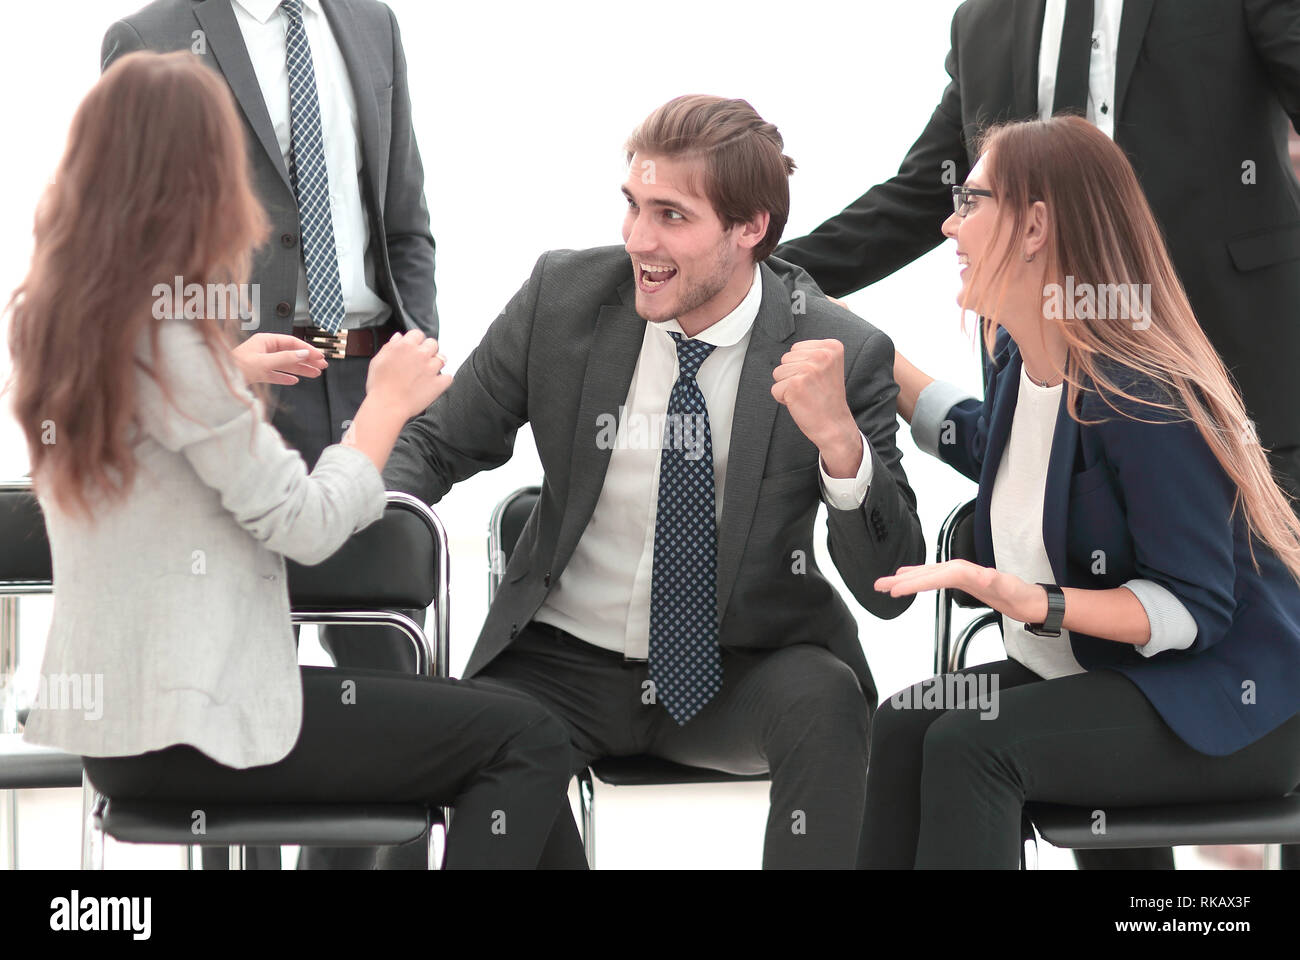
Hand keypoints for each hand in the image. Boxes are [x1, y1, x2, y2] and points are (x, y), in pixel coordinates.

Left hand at [231, 333, 326, 384]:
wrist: (219, 380)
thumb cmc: (236, 367)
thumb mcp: (264, 362)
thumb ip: (286, 358)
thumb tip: (304, 354)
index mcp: (265, 341)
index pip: (292, 343)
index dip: (307, 350)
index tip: (319, 356)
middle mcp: (264, 350)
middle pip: (290, 353)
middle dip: (307, 360)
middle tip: (322, 365)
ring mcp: (261, 361)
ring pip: (285, 364)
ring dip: (301, 369)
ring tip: (315, 374)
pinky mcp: (257, 373)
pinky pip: (275, 374)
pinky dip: (285, 377)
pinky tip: (294, 380)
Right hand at [366, 329, 452, 418]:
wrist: (387, 406)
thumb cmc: (379, 385)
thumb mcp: (378, 360)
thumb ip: (390, 346)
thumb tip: (399, 337)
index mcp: (406, 346)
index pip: (418, 333)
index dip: (415, 341)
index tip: (412, 349)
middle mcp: (421, 354)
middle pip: (433, 343)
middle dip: (428, 350)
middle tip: (421, 361)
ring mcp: (431, 369)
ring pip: (442, 358)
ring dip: (436, 363)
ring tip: (428, 373)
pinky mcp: (438, 383)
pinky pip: (448, 377)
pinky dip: (444, 380)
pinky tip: (435, 384)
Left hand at [771, 338, 861, 476]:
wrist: (835, 425)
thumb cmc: (827, 398)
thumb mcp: (827, 366)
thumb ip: (812, 353)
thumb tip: (790, 344)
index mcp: (832, 346)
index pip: (796, 348)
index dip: (801, 366)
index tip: (818, 379)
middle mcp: (822, 355)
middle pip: (785, 359)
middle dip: (792, 375)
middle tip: (811, 389)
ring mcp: (809, 369)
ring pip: (778, 372)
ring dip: (787, 387)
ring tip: (806, 395)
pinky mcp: (796, 384)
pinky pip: (775, 389)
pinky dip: (783, 399)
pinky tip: (801, 402)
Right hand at [874, 560, 1047, 623]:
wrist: (1028, 599)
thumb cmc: (1019, 595)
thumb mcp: (1008, 589)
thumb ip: (995, 581)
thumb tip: (985, 574)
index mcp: (965, 571)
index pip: (933, 576)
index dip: (914, 583)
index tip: (896, 590)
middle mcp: (959, 569)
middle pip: (924, 573)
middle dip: (901, 580)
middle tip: (879, 586)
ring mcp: (958, 573)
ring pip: (925, 574)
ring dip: (905, 578)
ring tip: (885, 583)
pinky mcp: (959, 579)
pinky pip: (931, 577)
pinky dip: (917, 578)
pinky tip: (908, 579)